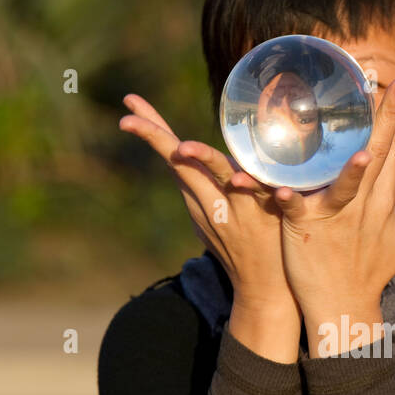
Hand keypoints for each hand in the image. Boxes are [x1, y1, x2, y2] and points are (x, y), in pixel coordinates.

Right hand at [119, 95, 300, 359]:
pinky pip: (260, 192)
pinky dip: (251, 183)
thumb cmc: (242, 249)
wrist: (266, 289)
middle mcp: (212, 200)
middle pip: (182, 161)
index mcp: (199, 197)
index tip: (130, 104)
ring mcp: (239, 208)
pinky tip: (241, 176)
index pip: (173, 155)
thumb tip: (189, 159)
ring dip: (200, 159)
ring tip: (180, 146)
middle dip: (156, 137)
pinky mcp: (265, 216)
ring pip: (217, 174)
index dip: (152, 129)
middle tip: (128, 117)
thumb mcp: (216, 218)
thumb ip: (205, 188)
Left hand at [270, 74, 394, 348]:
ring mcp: (335, 218)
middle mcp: (363, 205)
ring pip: (345, 185)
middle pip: (378, 154)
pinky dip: (293, 199)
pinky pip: (297, 211)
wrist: (344, 308)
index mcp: (383, 200)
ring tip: (362, 148)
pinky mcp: (304, 231)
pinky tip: (287, 188)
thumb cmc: (372, 270)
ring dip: (353, 168)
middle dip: (390, 117)